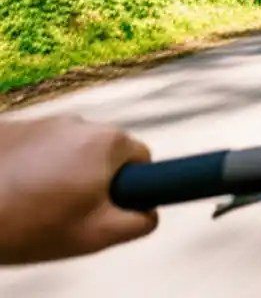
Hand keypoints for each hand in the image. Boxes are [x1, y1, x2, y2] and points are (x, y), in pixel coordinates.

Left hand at [0, 116, 157, 263]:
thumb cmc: (29, 224)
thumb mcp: (97, 235)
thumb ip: (138, 221)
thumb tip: (149, 211)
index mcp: (106, 143)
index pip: (140, 158)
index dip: (128, 186)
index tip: (103, 206)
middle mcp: (77, 122)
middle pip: (101, 151)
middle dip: (91, 177)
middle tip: (66, 210)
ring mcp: (39, 121)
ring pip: (66, 149)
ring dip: (58, 171)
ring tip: (33, 203)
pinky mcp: (7, 126)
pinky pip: (33, 146)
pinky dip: (29, 165)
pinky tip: (11, 190)